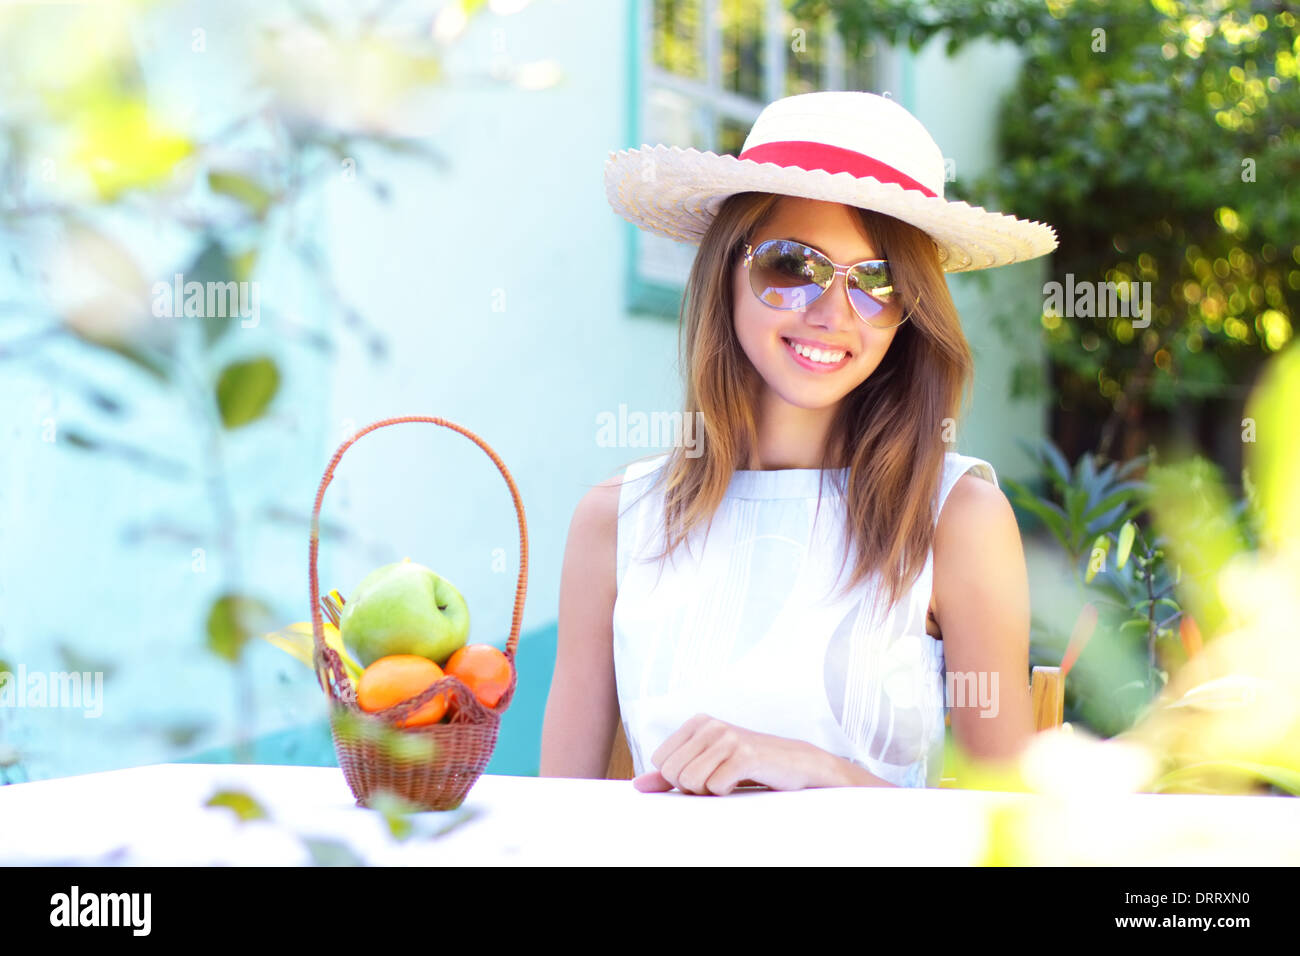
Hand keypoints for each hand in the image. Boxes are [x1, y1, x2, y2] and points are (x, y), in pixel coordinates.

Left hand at [632, 713, 816, 794]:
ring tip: (729, 779)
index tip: (704, 772)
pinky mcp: (745, 755)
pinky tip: (742, 780)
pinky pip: (716, 786)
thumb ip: (670, 774)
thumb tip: (637, 785)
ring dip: (709, 791)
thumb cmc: (746, 765)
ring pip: (691, 781)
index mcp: (697, 722)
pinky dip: (726, 791)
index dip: (679, 778)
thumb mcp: (705, 764)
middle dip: (692, 787)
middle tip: (718, 779)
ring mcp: (728, 737)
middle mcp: (710, 725)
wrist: (794, 763)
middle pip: (673, 772)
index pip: (660, 762)